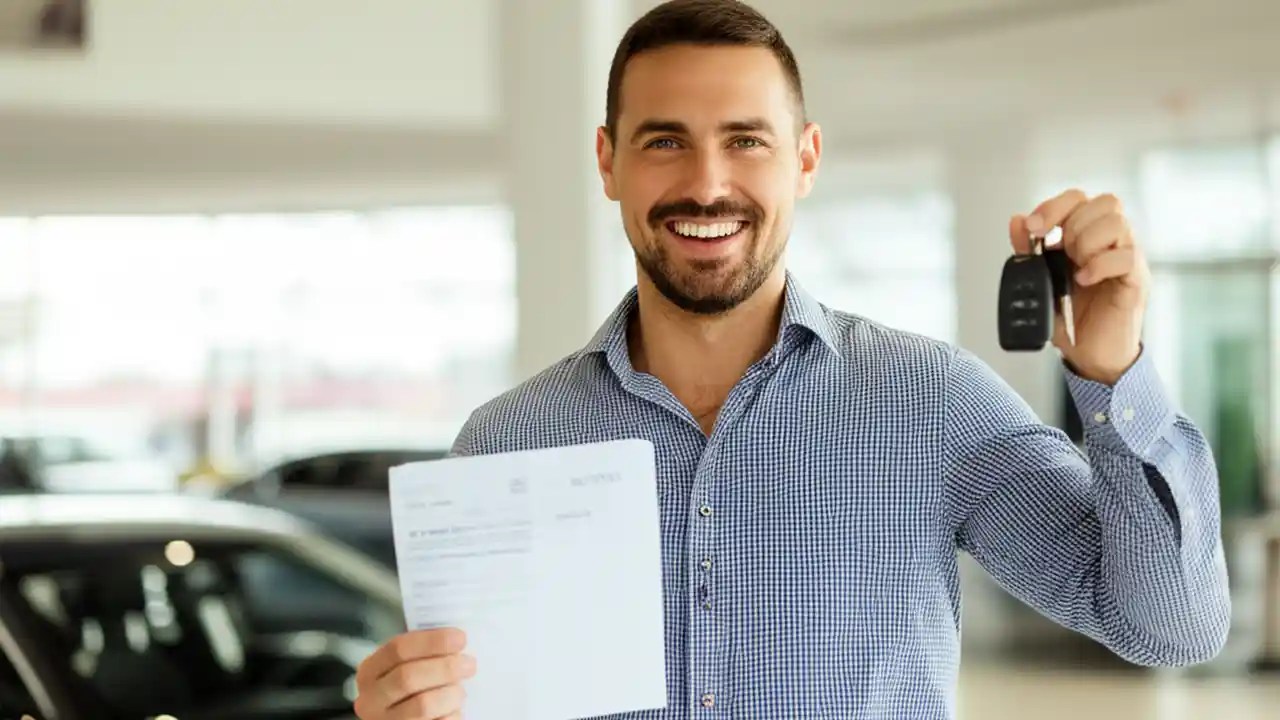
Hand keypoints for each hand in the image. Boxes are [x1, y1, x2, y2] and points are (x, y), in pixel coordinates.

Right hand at [354, 627, 475, 719]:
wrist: (400, 719)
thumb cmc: (408, 691)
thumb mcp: (404, 668)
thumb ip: (422, 655)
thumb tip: (456, 641)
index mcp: (370, 671)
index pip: (398, 649)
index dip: (432, 642)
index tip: (460, 638)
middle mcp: (371, 699)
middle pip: (408, 677)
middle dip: (445, 667)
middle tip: (469, 664)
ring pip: (423, 705)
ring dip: (451, 694)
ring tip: (460, 691)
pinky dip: (452, 715)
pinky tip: (454, 710)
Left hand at [1009, 189, 1148, 384]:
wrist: (1090, 356)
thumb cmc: (1071, 318)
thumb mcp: (1040, 281)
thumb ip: (1028, 251)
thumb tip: (1017, 220)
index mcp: (1088, 236)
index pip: (1079, 198)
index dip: (1054, 206)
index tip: (1033, 228)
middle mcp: (1112, 242)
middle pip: (1106, 202)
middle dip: (1073, 224)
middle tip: (1060, 252)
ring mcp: (1128, 259)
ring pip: (1118, 222)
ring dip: (1087, 242)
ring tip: (1075, 268)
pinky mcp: (1136, 281)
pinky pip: (1127, 256)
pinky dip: (1099, 265)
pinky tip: (1083, 281)